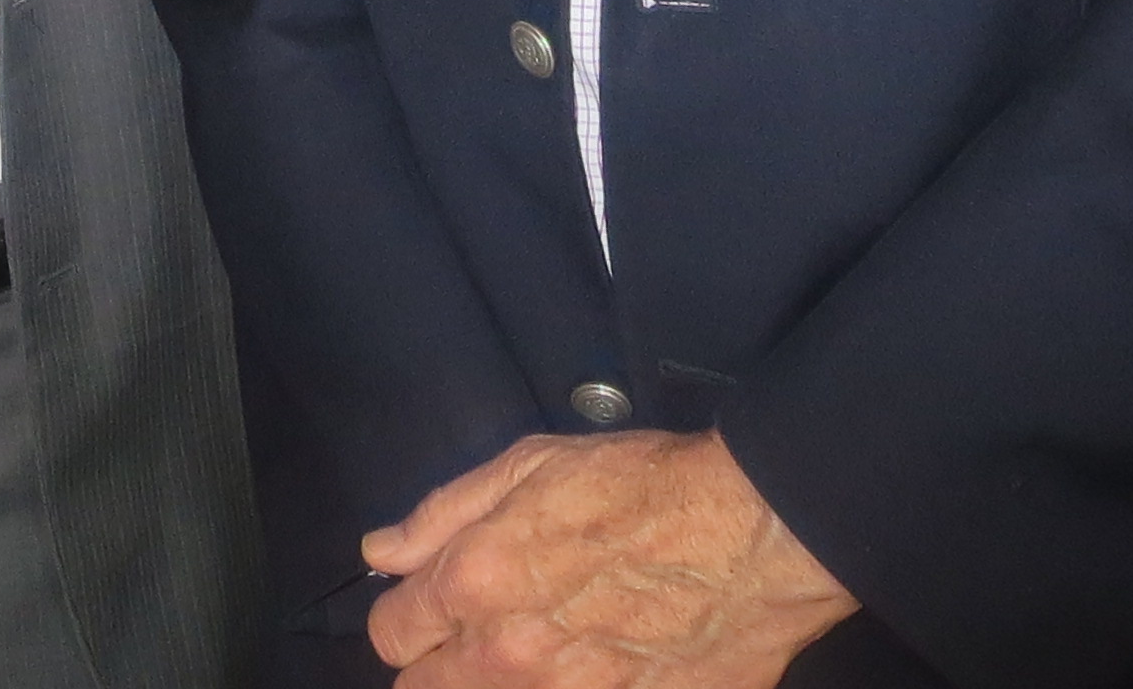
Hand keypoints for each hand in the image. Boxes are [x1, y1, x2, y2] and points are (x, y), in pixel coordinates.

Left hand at [361, 430, 852, 683]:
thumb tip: (381, 552)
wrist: (751, 535)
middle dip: (438, 662)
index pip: (393, 633)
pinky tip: (587, 662)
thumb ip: (441, 515)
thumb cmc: (637, 485)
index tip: (421, 602)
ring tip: (533, 644)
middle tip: (469, 631)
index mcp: (479, 583)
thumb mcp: (526, 465)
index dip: (401, 615)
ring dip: (498, 680)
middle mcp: (515, 657)